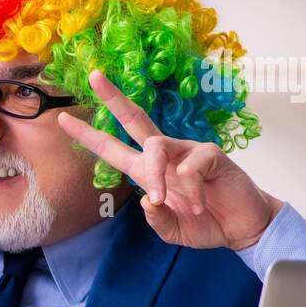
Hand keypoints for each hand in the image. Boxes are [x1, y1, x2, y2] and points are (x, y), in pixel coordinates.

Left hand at [56, 70, 282, 250]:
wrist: (242, 228)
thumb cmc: (206, 222)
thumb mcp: (171, 230)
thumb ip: (156, 220)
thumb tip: (149, 201)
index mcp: (148, 170)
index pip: (113, 147)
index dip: (88, 134)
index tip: (63, 118)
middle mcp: (164, 155)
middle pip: (135, 118)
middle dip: (113, 99)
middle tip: (93, 76)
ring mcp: (187, 151)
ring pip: (157, 145)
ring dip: (156, 174)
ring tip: (166, 201)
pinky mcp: (211, 154)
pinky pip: (190, 166)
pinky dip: (191, 190)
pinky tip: (200, 205)